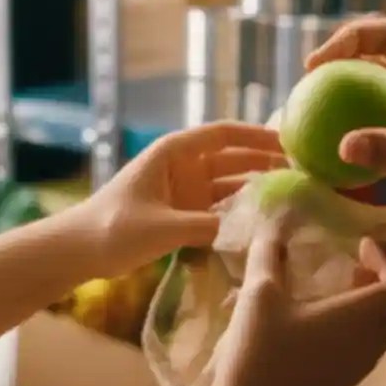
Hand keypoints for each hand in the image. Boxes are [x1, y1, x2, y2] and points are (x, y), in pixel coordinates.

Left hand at [82, 122, 286, 279]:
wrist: (79, 251)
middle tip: (306, 172)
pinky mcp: (185, 215)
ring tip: (295, 195)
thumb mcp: (163, 227)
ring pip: (231, 184)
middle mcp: (184, 167)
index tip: (290, 140)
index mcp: (174, 153)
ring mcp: (186, 191)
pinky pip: (221, 208)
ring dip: (258, 188)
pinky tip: (268, 219)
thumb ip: (206, 226)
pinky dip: (242, 212)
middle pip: (233, 158)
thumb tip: (249, 229)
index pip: (223, 134)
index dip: (257, 135)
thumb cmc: (113, 228)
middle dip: (266, 162)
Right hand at [216, 219, 385, 385]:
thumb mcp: (260, 295)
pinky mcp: (351, 376)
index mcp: (363, 315)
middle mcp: (374, 339)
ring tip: (345, 277)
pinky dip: (365, 315)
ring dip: (377, 293)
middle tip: (358, 252)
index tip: (360, 242)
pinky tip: (329, 311)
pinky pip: (374, 337)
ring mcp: (365, 362)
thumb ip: (270, 253)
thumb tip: (275, 222)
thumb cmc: (260, 354)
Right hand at [305, 15, 385, 229]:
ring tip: (304, 121)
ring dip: (336, 102)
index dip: (346, 39)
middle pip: (368, 59)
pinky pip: (370, 129)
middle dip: (332, 67)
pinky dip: (348, 135)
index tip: (316, 65)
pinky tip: (324, 155)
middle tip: (301, 91)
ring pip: (365, 95)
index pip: (384, 35)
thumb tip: (342, 145)